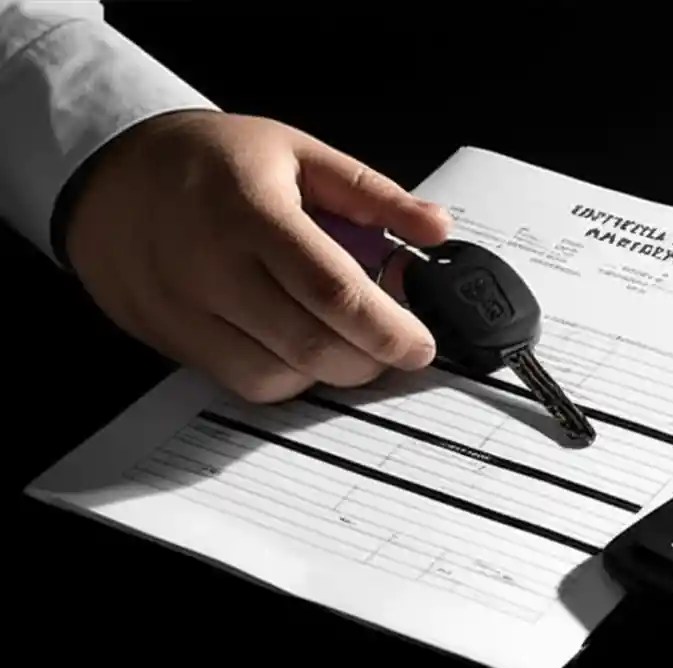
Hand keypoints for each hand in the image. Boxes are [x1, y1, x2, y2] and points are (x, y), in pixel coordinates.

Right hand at [64, 110, 451, 402]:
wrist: (110, 174)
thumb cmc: (210, 160)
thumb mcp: (298, 152)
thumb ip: (372, 193)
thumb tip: (435, 228)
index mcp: (253, 213)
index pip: (331, 290)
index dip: (387, 328)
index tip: (421, 344)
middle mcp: (213, 268)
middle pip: (310, 344)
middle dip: (370, 358)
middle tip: (396, 346)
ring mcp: (186, 311)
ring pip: (278, 376)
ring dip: (331, 373)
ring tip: (352, 344)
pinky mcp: (172, 340)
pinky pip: (244, 382)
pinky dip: (289, 378)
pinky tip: (304, 349)